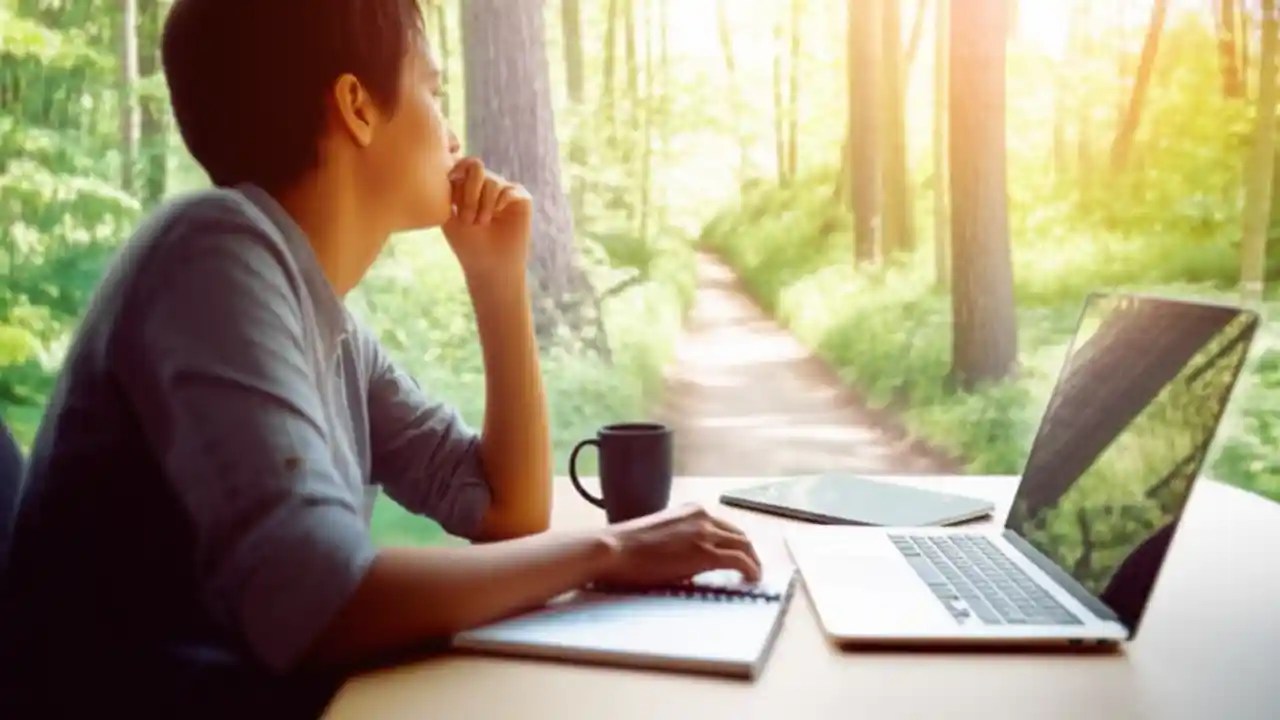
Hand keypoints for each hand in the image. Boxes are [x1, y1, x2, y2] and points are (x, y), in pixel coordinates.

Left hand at [441, 157, 532, 277]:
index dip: (455, 172)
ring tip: (481, 223)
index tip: (450, 191)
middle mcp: (486, 184)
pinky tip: (496, 216)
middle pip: (475, 166)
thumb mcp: (449, 214)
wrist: (489, 266)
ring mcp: (504, 189)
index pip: (461, 163)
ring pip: (492, 180)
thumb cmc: (467, 244)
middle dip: (468, 191)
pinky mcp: (521, 198)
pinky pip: (509, 189)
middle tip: (467, 218)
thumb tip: (450, 163)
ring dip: (483, 203)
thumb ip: (447, 189)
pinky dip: (499, 202)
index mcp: (467, 185)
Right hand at [595, 504, 762, 587]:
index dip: (734, 542)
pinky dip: (750, 570)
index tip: (738, 555)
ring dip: (752, 562)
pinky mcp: (706, 553)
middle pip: (738, 534)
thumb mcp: (659, 535)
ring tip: (753, 577)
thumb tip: (689, 561)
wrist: (613, 549)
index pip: (723, 526)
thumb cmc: (625, 548)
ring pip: (744, 545)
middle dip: (748, 551)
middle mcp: (702, 516)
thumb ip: (679, 540)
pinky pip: (739, 561)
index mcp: (691, 510)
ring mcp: (705, 533)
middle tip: (751, 568)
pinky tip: (751, 581)